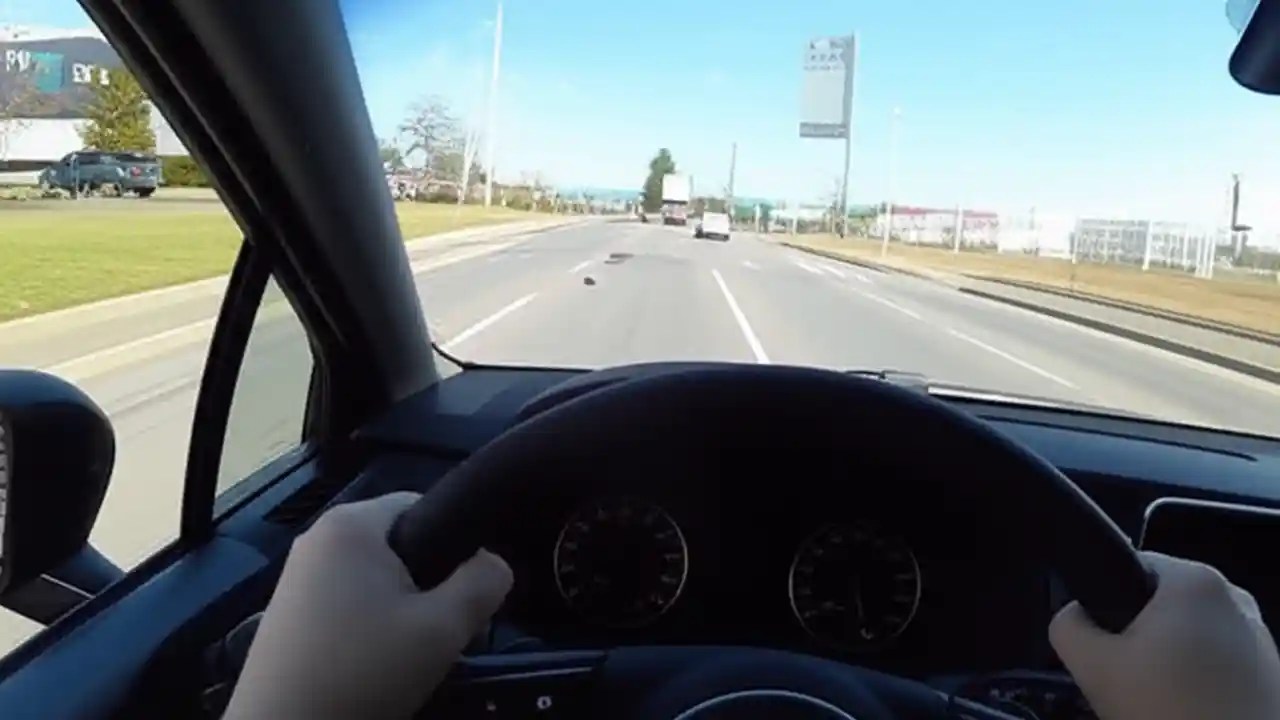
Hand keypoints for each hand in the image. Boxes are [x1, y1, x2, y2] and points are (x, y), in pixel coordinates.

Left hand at [223, 492, 513, 719]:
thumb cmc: (363, 671)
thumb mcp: (443, 629)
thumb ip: (484, 583)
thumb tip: (494, 564)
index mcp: (351, 524)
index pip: (425, 506)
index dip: (458, 546)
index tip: (467, 594)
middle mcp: (318, 538)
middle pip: (401, 546)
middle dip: (430, 585)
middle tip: (443, 631)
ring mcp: (297, 578)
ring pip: (377, 580)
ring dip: (403, 612)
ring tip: (411, 654)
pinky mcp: (288, 614)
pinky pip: (350, 604)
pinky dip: (371, 628)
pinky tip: (376, 666)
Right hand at [1050, 551, 1279, 719]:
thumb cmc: (1165, 708)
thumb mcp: (1092, 667)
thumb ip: (1067, 625)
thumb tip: (1073, 614)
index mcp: (1196, 580)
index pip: (1131, 567)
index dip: (1107, 604)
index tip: (1107, 647)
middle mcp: (1236, 597)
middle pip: (1162, 605)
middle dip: (1141, 637)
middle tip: (1130, 679)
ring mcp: (1261, 636)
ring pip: (1191, 636)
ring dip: (1171, 661)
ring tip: (1161, 699)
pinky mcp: (1272, 672)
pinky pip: (1219, 662)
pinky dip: (1200, 681)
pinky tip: (1189, 709)